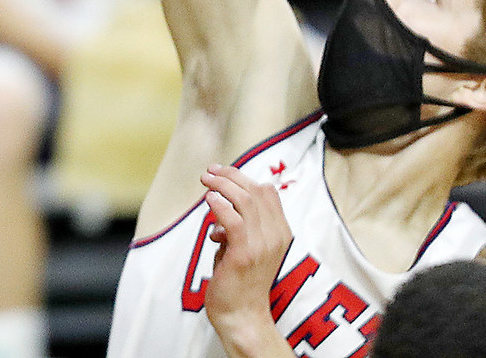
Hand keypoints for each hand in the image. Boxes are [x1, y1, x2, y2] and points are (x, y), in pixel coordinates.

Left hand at [201, 164, 294, 352]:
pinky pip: (232, 220)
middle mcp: (276, 237)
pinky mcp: (244, 255)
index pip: (268, 193)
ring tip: (205, 181)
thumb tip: (219, 203)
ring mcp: (262, 246)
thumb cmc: (240, 280)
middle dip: (230, 176)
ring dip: (221, 185)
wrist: (242, 315)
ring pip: (244, 201)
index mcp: (281, 233)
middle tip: (208, 172)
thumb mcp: (246, 246)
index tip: (221, 171)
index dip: (243, 177)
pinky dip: (219, 205)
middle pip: (256, 192)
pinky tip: (209, 200)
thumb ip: (239, 224)